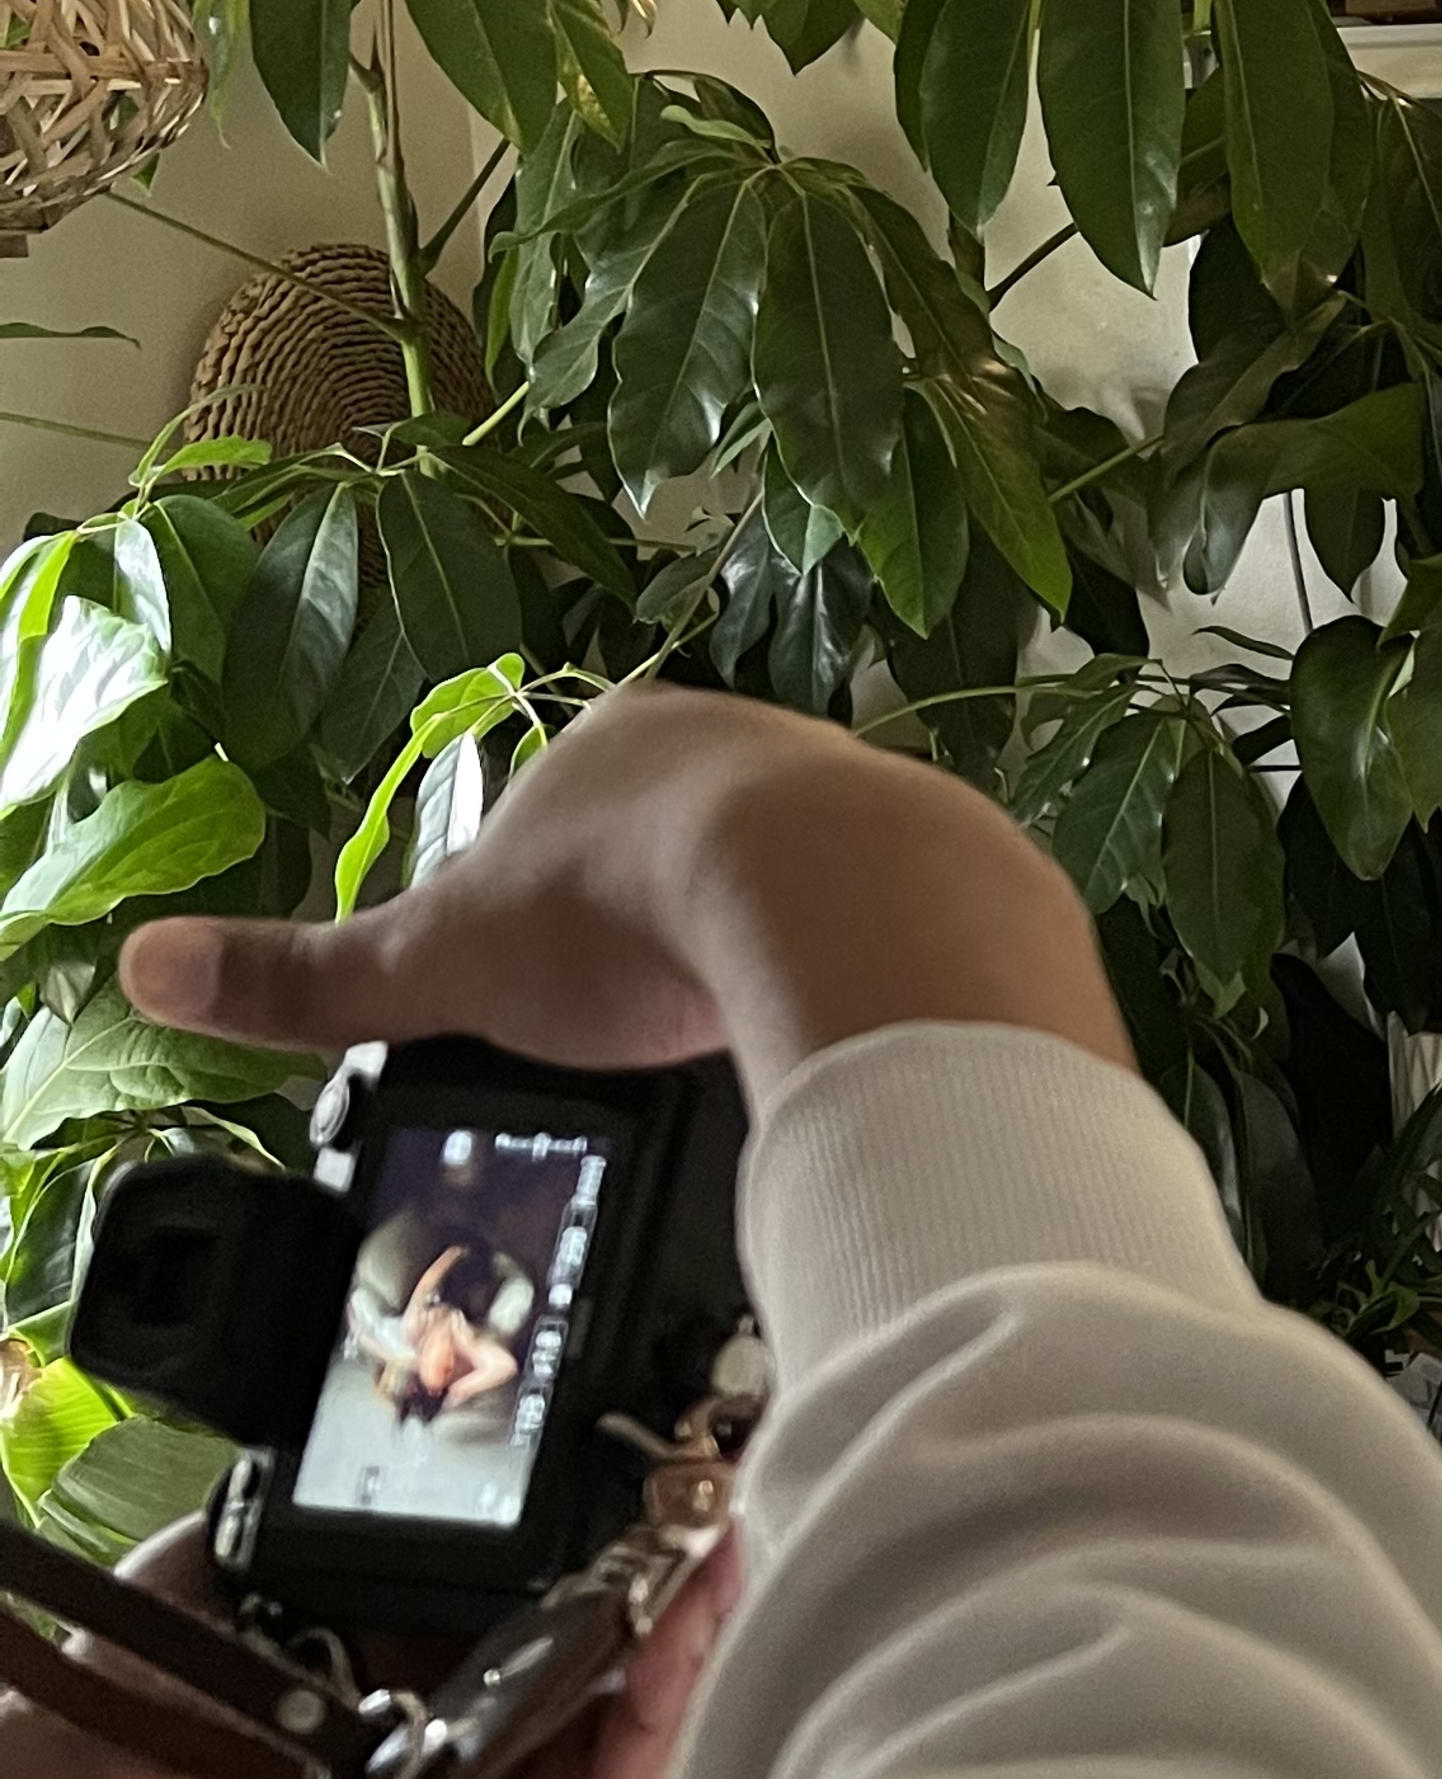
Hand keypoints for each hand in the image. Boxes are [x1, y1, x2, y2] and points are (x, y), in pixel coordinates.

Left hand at [0, 1521, 744, 1778]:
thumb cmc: (150, 1706)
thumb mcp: (266, 1558)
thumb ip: (374, 1517)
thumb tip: (488, 1468)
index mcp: (430, 1670)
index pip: (564, 1605)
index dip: (618, 1543)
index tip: (654, 1473)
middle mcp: (480, 1747)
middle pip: (618, 1669)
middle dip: (673, 1584)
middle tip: (706, 1503)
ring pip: (636, 1737)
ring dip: (685, 1644)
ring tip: (709, 1557)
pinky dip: (658, 1727)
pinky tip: (671, 1647)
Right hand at [122, 685, 1129, 1118]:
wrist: (845, 911)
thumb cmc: (634, 917)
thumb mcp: (442, 959)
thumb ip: (311, 978)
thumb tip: (155, 969)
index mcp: (613, 744)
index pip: (564, 808)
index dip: (553, 892)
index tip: (556, 969)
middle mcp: (741, 742)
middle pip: (689, 835)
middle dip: (674, 922)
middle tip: (656, 1019)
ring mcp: (856, 793)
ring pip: (805, 875)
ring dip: (779, 947)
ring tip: (755, 1035)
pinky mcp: (948, 865)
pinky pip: (900, 928)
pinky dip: (872, 979)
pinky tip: (854, 1033)